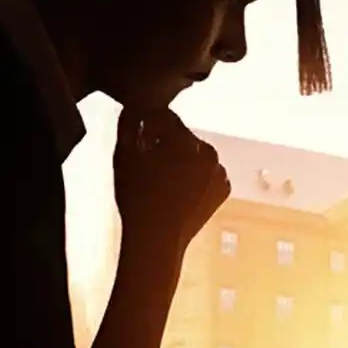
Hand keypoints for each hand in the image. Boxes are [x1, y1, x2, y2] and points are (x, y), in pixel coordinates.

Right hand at [113, 108, 230, 253]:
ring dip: (181, 157)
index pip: (165, 118)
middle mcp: (209, 152)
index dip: (148, 121)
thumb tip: (134, 106)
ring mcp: (219, 171)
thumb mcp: (123, 156)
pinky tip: (177, 188)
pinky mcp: (224, 188)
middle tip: (147, 156)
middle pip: (182, 136)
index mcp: (185, 141)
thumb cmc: (135, 198)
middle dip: (165, 140)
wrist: (156, 240)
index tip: (137, 130)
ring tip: (161, 175)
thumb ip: (128, 123)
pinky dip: (194, 175)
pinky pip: (206, 172)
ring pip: (195, 154)